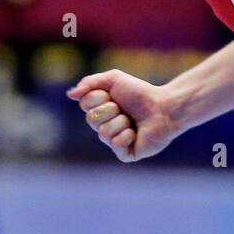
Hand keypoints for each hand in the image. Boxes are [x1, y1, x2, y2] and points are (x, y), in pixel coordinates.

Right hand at [65, 69, 181, 162]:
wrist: (163, 107)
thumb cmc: (140, 93)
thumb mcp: (113, 79)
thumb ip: (90, 83)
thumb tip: (70, 95)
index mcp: (99, 110)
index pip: (84, 104)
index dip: (99, 97)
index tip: (114, 95)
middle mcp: (103, 127)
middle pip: (91, 119)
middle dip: (110, 109)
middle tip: (125, 108)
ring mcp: (113, 142)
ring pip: (104, 132)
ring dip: (121, 122)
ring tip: (133, 121)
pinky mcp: (125, 154)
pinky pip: (116, 144)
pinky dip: (128, 135)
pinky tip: (137, 133)